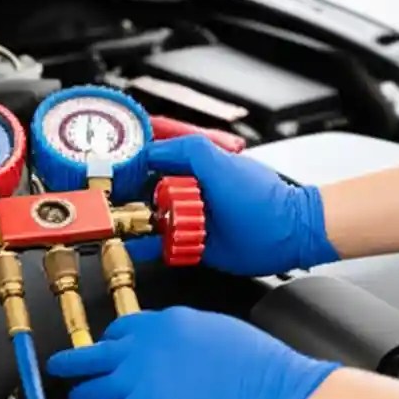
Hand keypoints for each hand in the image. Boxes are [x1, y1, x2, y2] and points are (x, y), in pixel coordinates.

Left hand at [47, 307, 340, 398]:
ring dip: (88, 394)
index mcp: (169, 320)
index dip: (114, 343)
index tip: (110, 350)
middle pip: (97, 351)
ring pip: (96, 385)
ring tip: (78, 398)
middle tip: (63, 366)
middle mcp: (147, 343)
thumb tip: (173, 354)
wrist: (276, 391)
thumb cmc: (261, 366)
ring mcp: (141, 375)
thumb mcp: (216, 331)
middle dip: (77, 361)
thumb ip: (184, 339)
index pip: (124, 327)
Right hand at [128, 135, 339, 275]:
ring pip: (152, 221)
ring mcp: (192, 221)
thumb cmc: (262, 201)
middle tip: (111, 205)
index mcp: (195, 167)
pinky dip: (149, 248)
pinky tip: (137, 248)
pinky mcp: (195, 247)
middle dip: (128, 199)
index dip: (131, 166)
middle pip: (147, 193)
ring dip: (136, 225)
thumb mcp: (218, 165)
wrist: (287, 236)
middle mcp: (191, 193)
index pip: (154, 161)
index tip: (112, 175)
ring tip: (119, 227)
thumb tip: (151, 150)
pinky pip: (164, 247)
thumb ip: (186, 151)